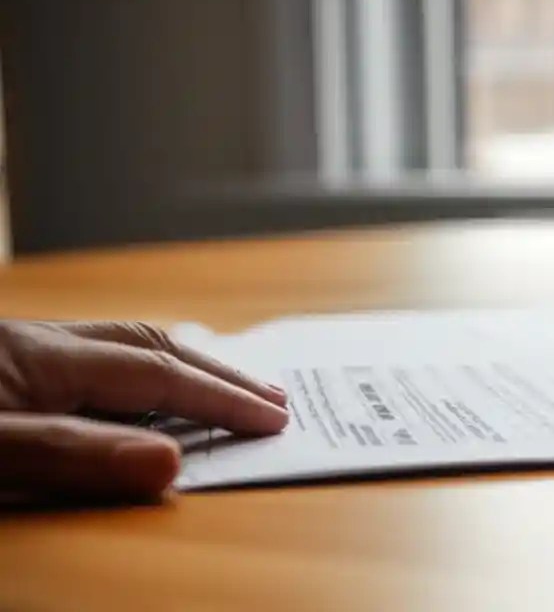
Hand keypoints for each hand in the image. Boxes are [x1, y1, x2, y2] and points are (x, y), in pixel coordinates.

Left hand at [0, 320, 287, 498]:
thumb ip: (71, 457)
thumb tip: (171, 464)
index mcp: (37, 358)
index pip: (154, 374)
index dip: (218, 397)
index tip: (273, 419)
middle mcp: (33, 344)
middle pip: (148, 346)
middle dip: (217, 373)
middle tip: (274, 398)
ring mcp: (15, 353)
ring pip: (120, 346)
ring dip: (182, 367)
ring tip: (225, 386)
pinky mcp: (3, 369)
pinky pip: (92, 358)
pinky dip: (140, 372)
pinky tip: (143, 391)